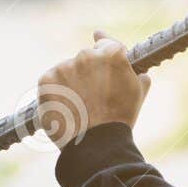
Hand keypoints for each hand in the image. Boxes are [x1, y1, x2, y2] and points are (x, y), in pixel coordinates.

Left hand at [36, 31, 151, 148]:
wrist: (95, 143)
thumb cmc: (119, 120)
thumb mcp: (137, 95)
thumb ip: (138, 76)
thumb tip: (140, 73)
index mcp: (112, 54)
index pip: (105, 43)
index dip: (101, 47)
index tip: (96, 43)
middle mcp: (87, 55)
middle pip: (84, 59)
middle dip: (86, 73)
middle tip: (91, 96)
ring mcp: (65, 66)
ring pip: (66, 71)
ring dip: (69, 83)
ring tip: (78, 107)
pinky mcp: (47, 79)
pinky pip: (50, 82)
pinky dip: (54, 92)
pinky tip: (64, 107)